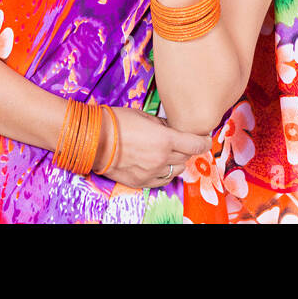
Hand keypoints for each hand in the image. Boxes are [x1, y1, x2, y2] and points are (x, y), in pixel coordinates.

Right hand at [93, 106, 211, 188]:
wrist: (92, 139)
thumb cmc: (116, 122)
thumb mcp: (144, 116)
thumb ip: (163, 126)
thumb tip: (173, 129)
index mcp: (164, 140)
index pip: (196, 145)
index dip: (204, 142)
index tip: (205, 139)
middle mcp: (161, 159)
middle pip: (186, 157)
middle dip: (186, 149)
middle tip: (179, 141)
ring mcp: (151, 172)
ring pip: (176, 170)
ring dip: (175, 161)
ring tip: (165, 152)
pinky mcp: (141, 182)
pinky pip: (161, 180)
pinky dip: (163, 172)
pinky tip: (155, 163)